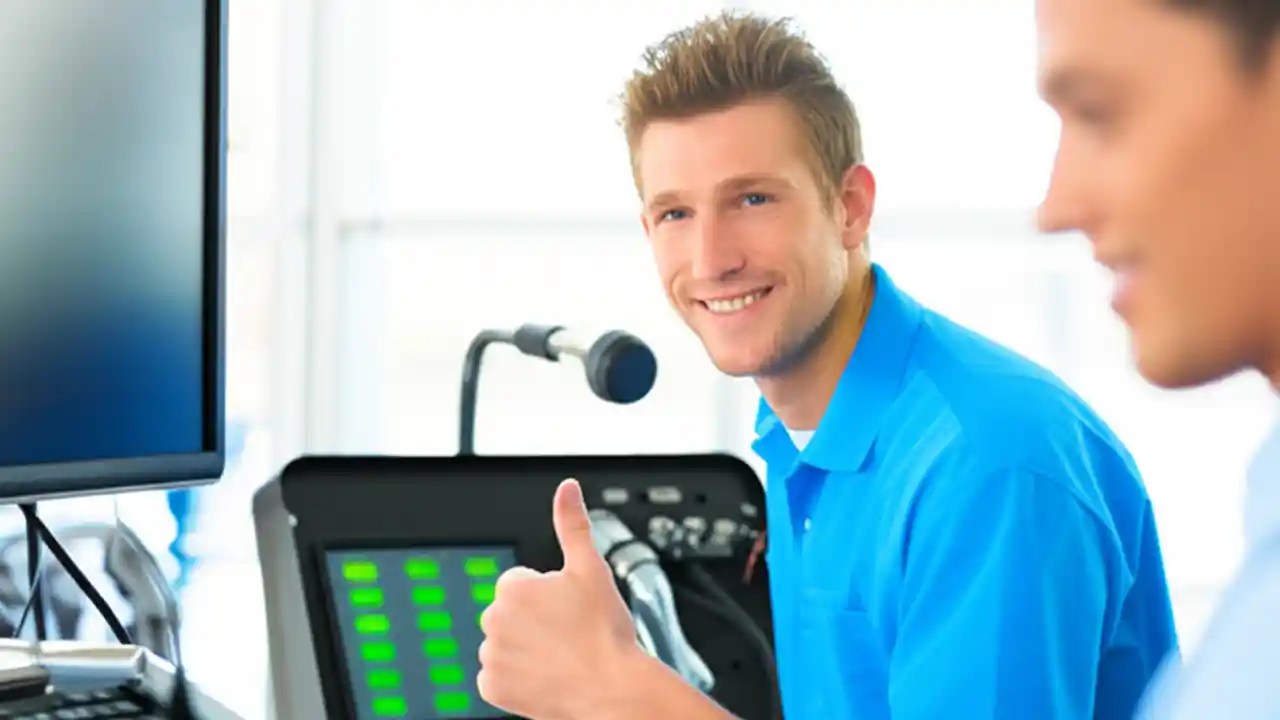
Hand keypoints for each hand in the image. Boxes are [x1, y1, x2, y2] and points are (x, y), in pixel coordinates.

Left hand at [477, 478, 642, 718]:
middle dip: (533, 621)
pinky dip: (517, 679)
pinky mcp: (492, 687)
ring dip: (525, 649)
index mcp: (513, 587)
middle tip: (567, 633)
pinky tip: (544, 676)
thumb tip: (567, 487)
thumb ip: (572, 524)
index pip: (521, 584)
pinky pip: (498, 677)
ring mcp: (491, 656)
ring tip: (560, 656)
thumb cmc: (604, 632)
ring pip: (505, 644)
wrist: (612, 689)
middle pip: (510, 614)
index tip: (568, 610)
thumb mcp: (591, 568)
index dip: (549, 595)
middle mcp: (493, 619)